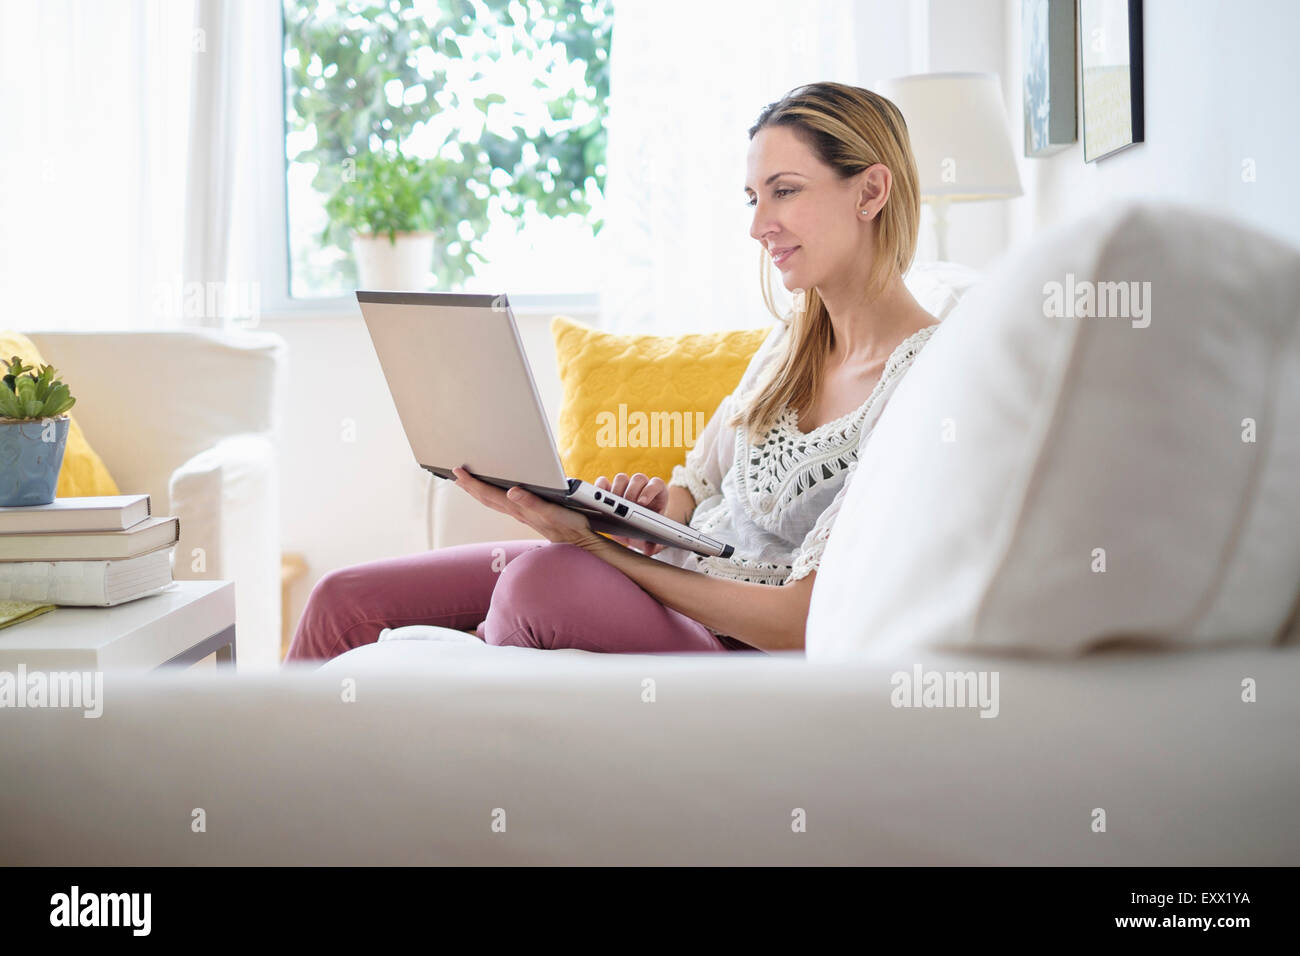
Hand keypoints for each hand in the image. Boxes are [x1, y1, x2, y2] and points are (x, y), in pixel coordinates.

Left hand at [451, 466, 607, 550]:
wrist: (578, 543)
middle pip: (486, 497)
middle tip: (456, 473)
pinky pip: (501, 504)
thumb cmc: (569, 525)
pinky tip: (491, 492)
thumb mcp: (552, 511)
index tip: (459, 471)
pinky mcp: (527, 515)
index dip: (472, 482)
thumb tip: (512, 491)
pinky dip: (491, 496)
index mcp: (519, 507)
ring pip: (492, 501)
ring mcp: (521, 514)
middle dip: (470, 485)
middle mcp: (517, 511)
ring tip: (467, 482)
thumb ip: (531, 501)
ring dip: (478, 491)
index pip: (489, 493)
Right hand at [594, 472, 668, 556]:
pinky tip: (596, 500)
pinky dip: (599, 487)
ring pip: (621, 478)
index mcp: (657, 495)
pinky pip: (603, 481)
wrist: (635, 534)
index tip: (642, 503)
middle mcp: (642, 487)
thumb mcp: (652, 540)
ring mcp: (625, 486)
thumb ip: (653, 545)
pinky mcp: (609, 489)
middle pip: (638, 479)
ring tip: (612, 507)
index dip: (650, 490)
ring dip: (616, 491)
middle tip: (626, 507)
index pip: (656, 484)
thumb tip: (650, 549)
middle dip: (631, 492)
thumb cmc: (646, 534)